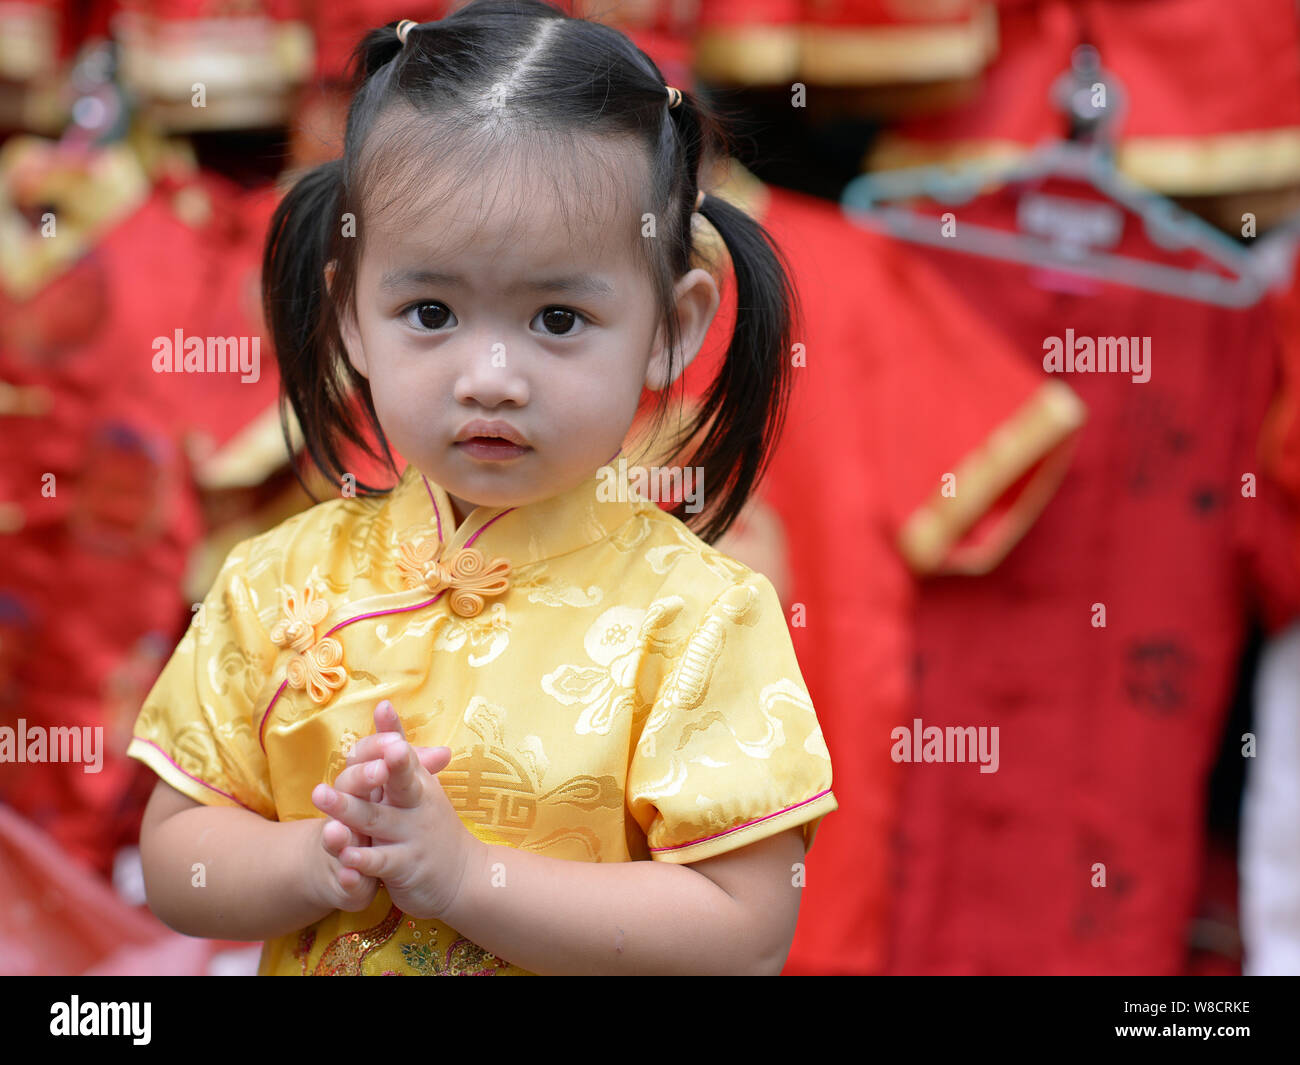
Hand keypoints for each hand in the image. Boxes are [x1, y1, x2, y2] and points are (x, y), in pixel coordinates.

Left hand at [310, 702, 483, 920]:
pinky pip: (380, 861)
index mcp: (417, 780)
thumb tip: (383, 704)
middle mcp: (417, 803)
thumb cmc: (432, 823)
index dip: (385, 736)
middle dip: (384, 764)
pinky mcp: (405, 866)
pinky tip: (344, 854)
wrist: (465, 875)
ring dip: (348, 808)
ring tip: (320, 795)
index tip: (381, 710)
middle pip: (398, 780)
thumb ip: (399, 748)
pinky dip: (362, 859)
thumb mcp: (420, 783)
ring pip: (376, 819)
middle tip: (361, 752)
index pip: (399, 752)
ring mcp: (411, 835)